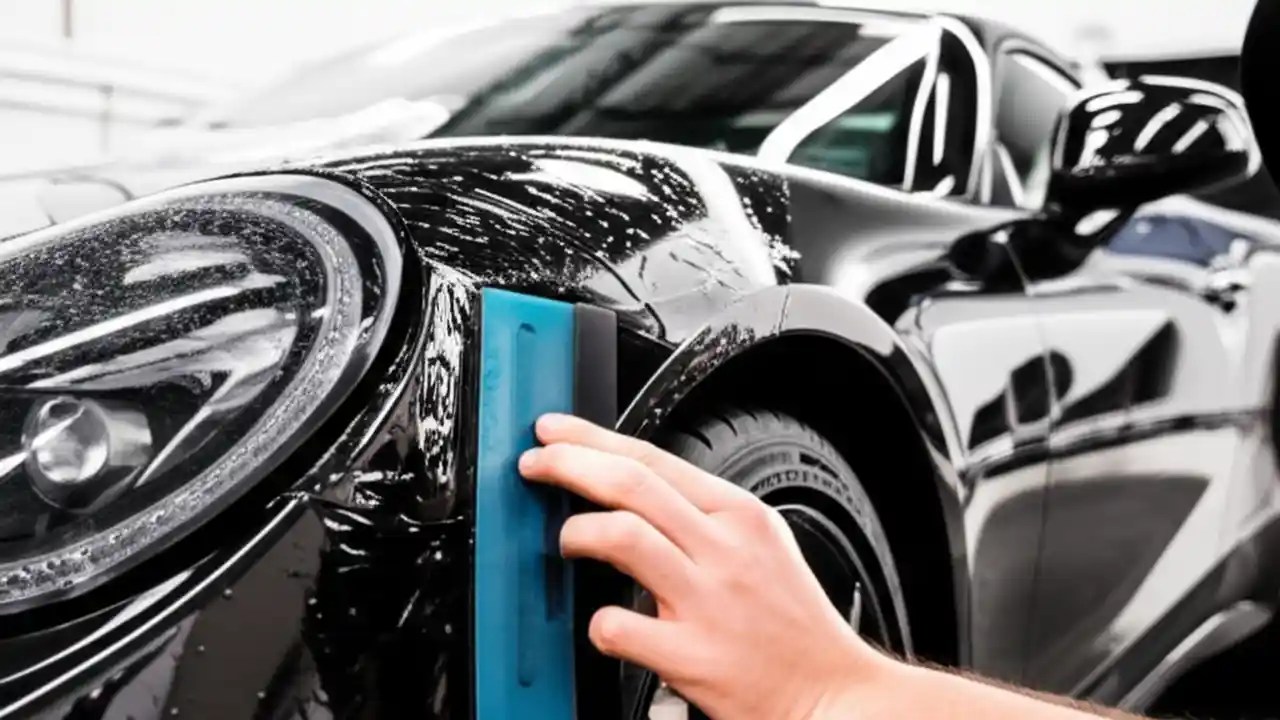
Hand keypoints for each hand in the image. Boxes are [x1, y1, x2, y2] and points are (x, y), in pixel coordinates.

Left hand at [518, 414, 894, 719]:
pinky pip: (620, 625)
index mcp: (739, 516)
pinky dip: (600, 622)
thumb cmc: (793, 625)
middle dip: (569, 465)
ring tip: (565, 541)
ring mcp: (707, 602)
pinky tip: (605, 624)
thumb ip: (703, 516)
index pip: (654, 459)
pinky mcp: (692, 655)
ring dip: (577, 533)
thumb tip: (634, 489)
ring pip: (622, 536)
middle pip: (631, 485)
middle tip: (536, 464)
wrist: (831, 696)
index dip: (592, 439)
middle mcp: (724, 550)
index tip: (555, 433)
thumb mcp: (761, 546)